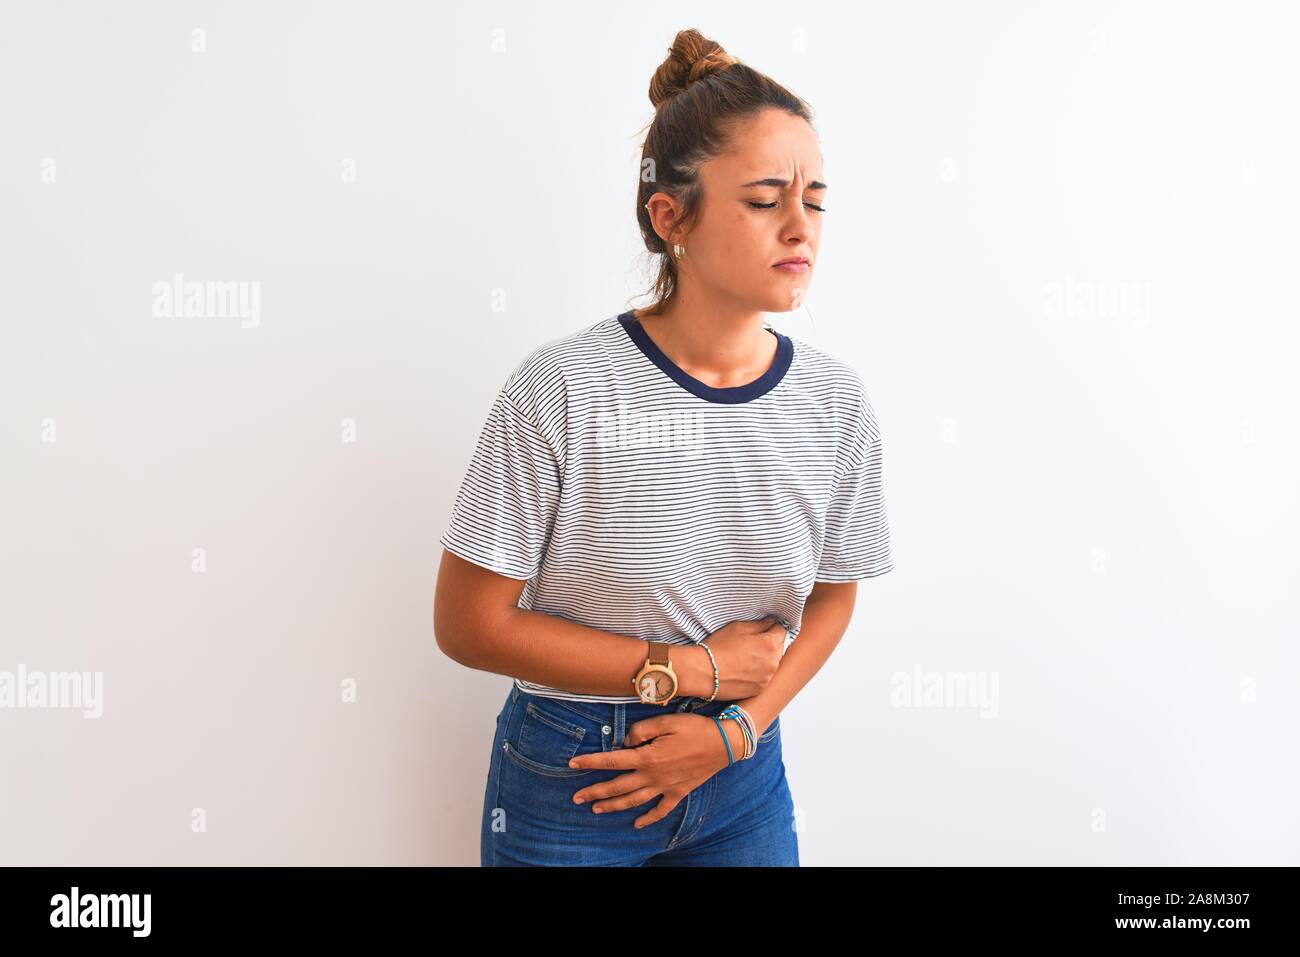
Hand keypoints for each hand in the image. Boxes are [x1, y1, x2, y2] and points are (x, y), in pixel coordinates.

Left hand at [566, 713, 738, 828]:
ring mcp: (666, 787)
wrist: (724, 743)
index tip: (572, 764)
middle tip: (576, 798)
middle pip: (618, 786)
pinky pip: (660, 810)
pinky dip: (648, 819)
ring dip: (613, 806)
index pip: (612, 760)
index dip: (590, 762)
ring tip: (596, 810)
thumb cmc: (695, 728)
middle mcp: (653, 776)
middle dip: (594, 792)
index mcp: (648, 757)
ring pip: (634, 801)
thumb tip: (626, 741)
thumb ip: (642, 730)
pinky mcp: (678, 793)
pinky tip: (637, 824)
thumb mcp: (666, 721)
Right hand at [687, 615, 787, 698]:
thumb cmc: (718, 647)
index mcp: (770, 645)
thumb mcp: (738, 627)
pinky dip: (758, 673)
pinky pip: (764, 677)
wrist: (703, 673)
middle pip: (779, 648)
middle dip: (769, 643)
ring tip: (745, 657)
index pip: (781, 631)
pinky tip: (743, 669)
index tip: (761, 628)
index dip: (771, 627)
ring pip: (772, 664)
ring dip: (764, 659)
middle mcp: (773, 663)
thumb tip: (770, 622)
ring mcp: (767, 679)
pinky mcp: (758, 690)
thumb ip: (759, 624)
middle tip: (750, 643)